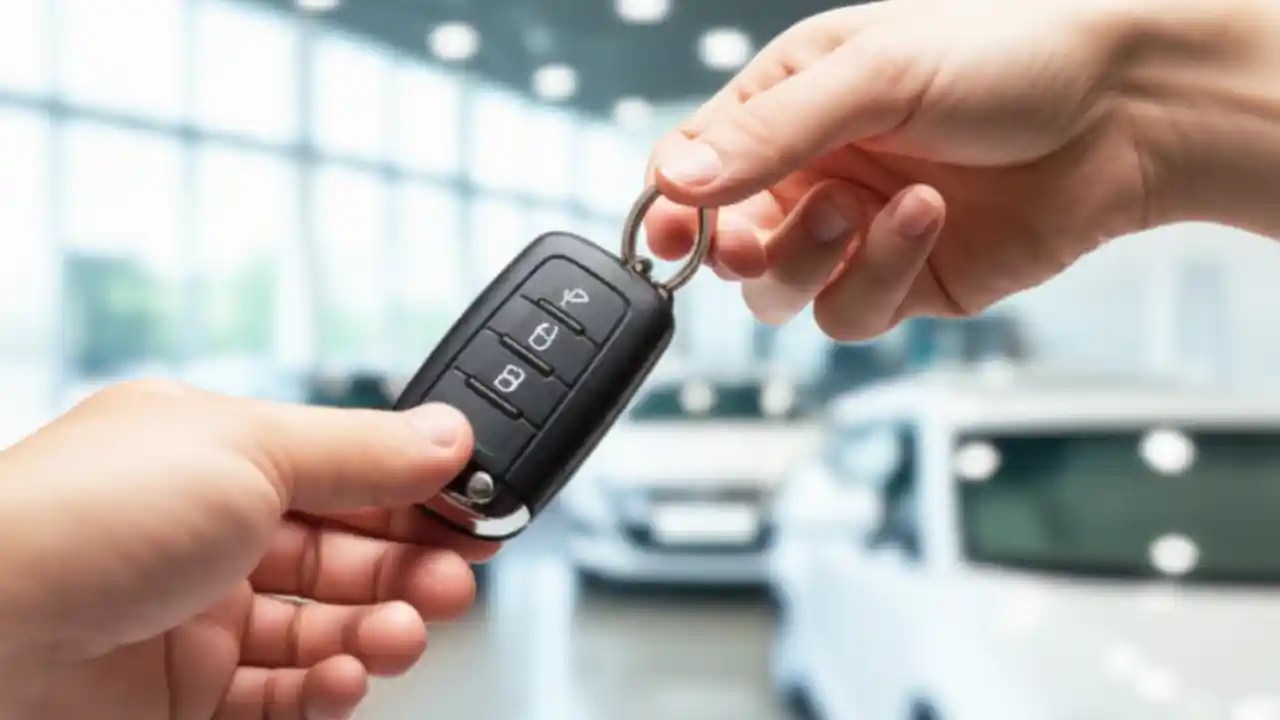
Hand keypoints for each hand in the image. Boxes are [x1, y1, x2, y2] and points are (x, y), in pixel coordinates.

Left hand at [0, 380, 495, 719]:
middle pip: (342, 552)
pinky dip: (324, 688)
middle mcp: (208, 532)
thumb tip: (449, 435)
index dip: (414, 490)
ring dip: (376, 630)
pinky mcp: (181, 698)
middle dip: (408, 564)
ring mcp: (194, 618)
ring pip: (320, 628)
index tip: (477, 507)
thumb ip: (363, 452)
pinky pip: (280, 695)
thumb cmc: (82, 518)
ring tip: (403, 633)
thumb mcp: (250, 452)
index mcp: (217, 454)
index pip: (344, 471)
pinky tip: (345, 675)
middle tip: (457, 576)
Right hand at [645, 0, 1279, 338]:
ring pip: (780, 291)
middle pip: (725, 243)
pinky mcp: (905, 282)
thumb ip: (770, 132)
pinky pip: (851, 313)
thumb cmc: (1007, 56)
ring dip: (812, 260)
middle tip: (746, 242)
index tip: (667, 233)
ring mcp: (856, 234)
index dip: (670, 205)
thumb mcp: (874, 74)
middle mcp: (813, 171)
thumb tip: (673, 179)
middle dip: (733, 248)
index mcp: (788, 104)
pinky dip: (879, 277)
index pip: (695, 164)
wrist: (1126, 112)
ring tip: (864, 210)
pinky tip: (930, 219)